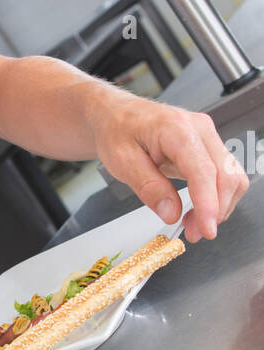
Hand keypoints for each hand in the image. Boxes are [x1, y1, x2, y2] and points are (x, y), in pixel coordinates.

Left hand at [87, 91, 248, 241]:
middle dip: (215, 211)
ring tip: (193, 225)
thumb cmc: (118, 131)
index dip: (209, 204)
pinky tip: (196, 211)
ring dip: (218, 207)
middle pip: (226, 175)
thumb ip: (148, 187)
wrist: (117, 115)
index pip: (204, 170)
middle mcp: (200, 130)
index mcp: (177, 129)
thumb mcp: (122, 162)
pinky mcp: (208, 148)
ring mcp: (207, 137)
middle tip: (194, 234)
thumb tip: (172, 213)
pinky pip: (224, 176)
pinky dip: (215, 198)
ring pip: (231, 178)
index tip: (207, 229)